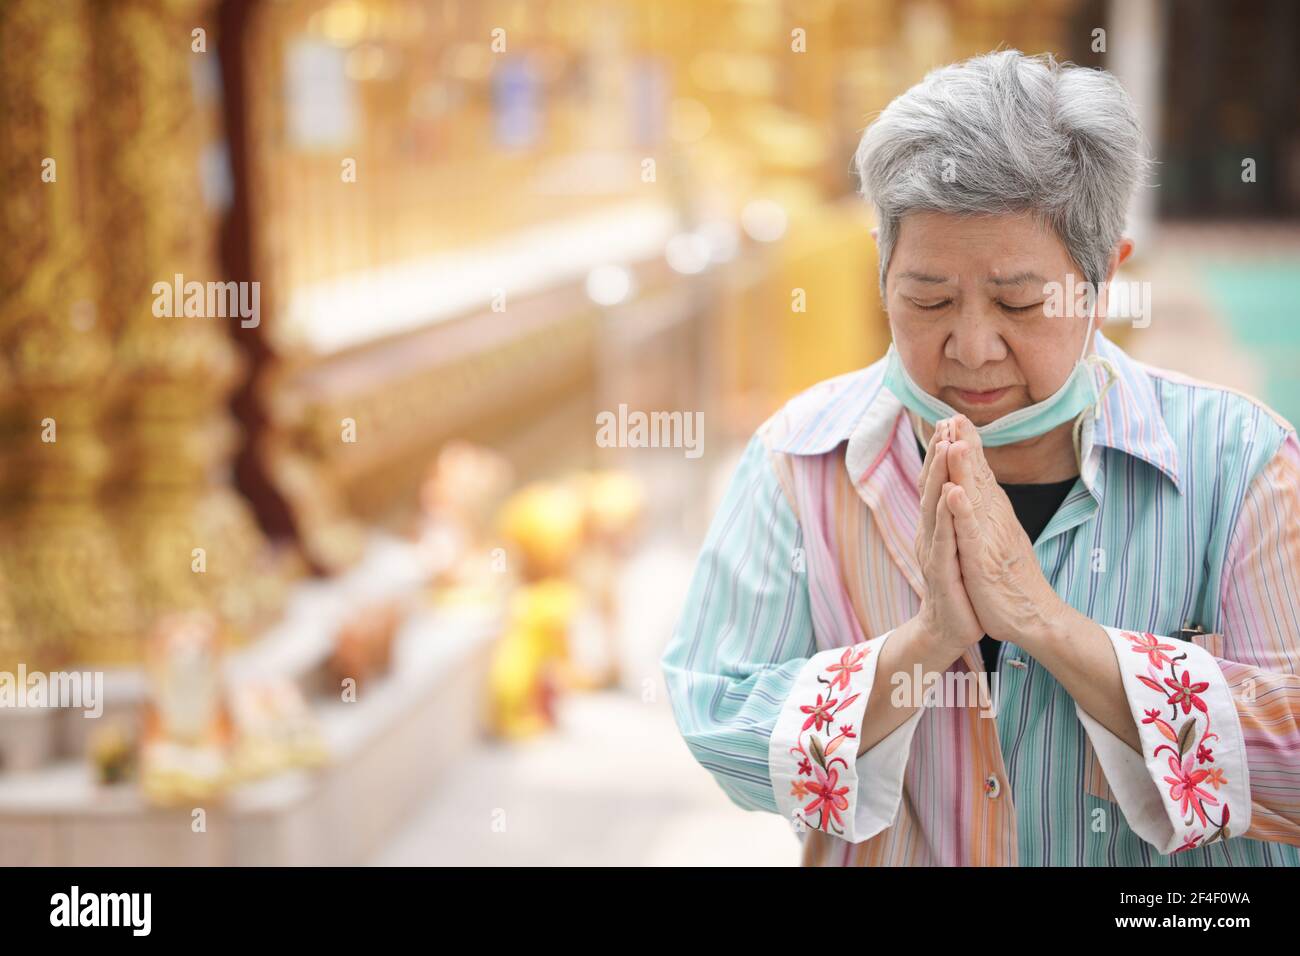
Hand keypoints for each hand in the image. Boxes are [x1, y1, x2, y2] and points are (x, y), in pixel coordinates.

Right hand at [913, 424, 982, 655]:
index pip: (938, 483)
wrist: (949, 629)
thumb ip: (954, 517)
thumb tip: (957, 487)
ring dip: (940, 476)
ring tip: (946, 446)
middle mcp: (930, 533)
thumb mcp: (958, 545)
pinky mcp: (941, 572)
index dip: (942, 453)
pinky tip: (950, 495)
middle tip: (945, 422)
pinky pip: (943, 539)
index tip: (950, 421)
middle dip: (939, 453)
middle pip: (932, 487)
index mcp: (936, 526)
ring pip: (935, 507)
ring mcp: (933, 551)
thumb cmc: (959, 587)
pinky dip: (946, 516)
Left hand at [941, 414, 1070, 646]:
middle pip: (978, 477)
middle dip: (965, 444)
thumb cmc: (1009, 579)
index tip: (955, 418)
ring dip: (965, 469)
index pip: (978, 474)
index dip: (967, 445)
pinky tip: (954, 493)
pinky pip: (969, 534)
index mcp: (993, 515)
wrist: (1031, 618)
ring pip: (974, 498)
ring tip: (956, 439)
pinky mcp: (982, 562)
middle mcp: (994, 521)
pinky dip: (961, 513)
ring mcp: (989, 539)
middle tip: (955, 415)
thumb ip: (986, 512)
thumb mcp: (993, 538)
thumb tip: (977, 486)